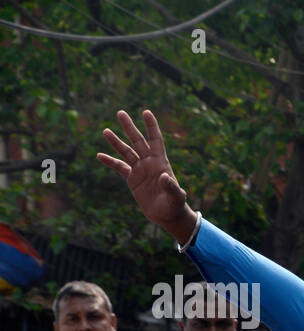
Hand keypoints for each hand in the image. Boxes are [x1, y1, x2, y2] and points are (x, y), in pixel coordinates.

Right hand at [97, 110, 197, 241]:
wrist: (167, 216)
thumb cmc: (175, 205)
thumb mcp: (175, 197)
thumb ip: (171, 187)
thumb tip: (164, 177)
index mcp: (161, 163)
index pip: (156, 140)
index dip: (152, 126)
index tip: (146, 112)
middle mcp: (149, 163)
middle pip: (138, 141)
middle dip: (130, 127)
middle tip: (120, 112)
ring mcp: (140, 169)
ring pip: (126, 152)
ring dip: (116, 142)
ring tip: (105, 130)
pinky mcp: (132, 179)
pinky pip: (119, 167)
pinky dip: (109, 161)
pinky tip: (99, 155)